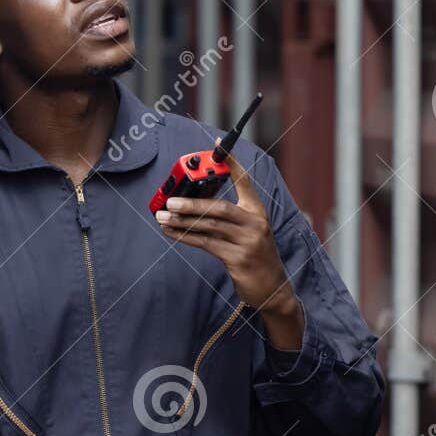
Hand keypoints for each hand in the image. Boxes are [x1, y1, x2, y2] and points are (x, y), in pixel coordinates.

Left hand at [156, 149, 304, 349]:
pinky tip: (171, 233)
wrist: (273, 290)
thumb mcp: (250, 231)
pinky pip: (205, 244)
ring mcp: (247, 242)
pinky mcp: (237, 260)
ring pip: (209, 226)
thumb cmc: (256, 256)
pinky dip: (185, 237)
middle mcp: (255, 224)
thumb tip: (192, 202)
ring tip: (161, 217)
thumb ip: (229, 216)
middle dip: (191, 203)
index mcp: (258, 211)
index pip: (244, 180)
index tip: (217, 145)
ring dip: (182, 221)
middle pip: (219, 207)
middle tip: (168, 200)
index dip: (231, 162)